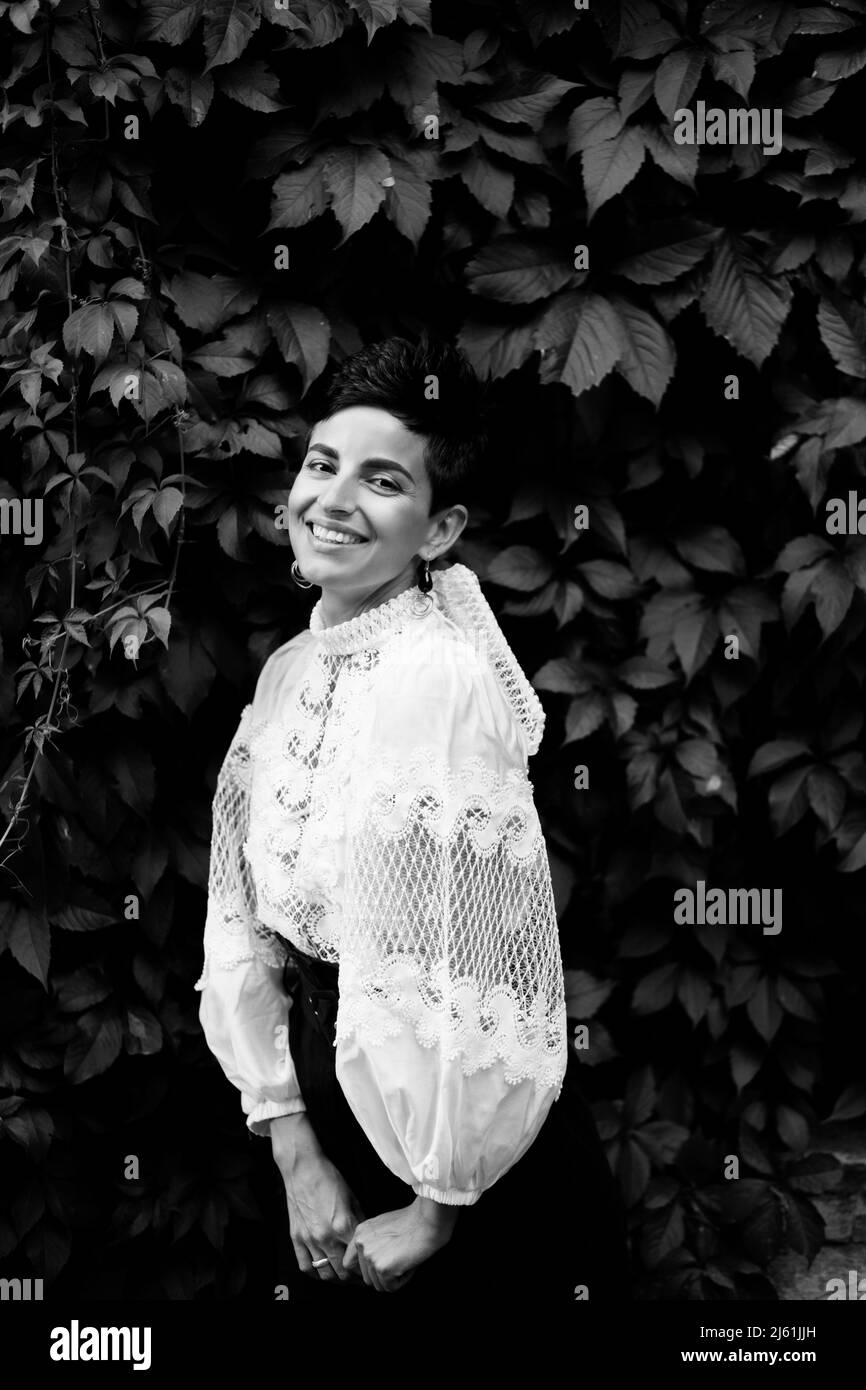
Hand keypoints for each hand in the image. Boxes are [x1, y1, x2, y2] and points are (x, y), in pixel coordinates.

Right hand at [271, 1113, 364, 1284]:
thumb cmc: (329, 1177)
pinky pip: (305, 1266)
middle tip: (360, 1278)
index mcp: (343, 1225)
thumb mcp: (353, 1198)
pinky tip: (323, 1271)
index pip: (358, 1259)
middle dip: (354, 1279)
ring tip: (343, 1276)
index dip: (366, 1268)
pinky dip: (315, 1274)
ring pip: (324, 1273)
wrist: (303, 1168)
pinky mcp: (296, 1238)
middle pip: (342, 1272)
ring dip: (336, 1278)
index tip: (370, 1270)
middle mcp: (325, 1236)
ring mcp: (309, 1239)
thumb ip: (360, 1222)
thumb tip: (366, 1240)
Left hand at [343, 1196, 459, 1292]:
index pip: (349, 1263)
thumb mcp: (384, 1227)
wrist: (428, 1220)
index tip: (379, 1271)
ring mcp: (370, 1257)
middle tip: (401, 1259)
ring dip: (395, 1278)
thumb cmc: (413, 1222)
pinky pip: (391, 1287)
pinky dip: (403, 1280)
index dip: (365, 1271)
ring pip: (379, 1285)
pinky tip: (409, 1263)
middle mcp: (361, 1244)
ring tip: (406, 1258)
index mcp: (360, 1233)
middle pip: (367, 1279)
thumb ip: (372, 1243)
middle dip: (384, 1276)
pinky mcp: (382, 1268)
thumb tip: (371, 1265)